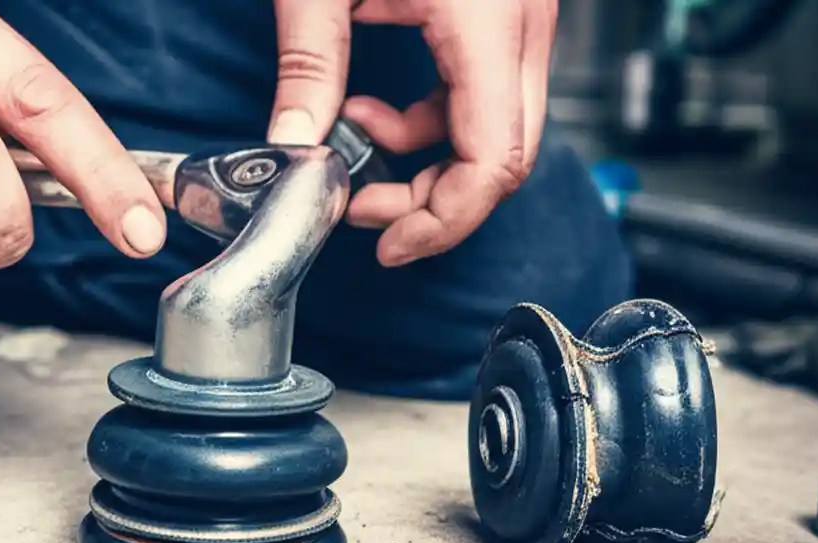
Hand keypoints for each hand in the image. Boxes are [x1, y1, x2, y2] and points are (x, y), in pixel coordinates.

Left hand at [268, 0, 556, 266]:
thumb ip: (308, 64)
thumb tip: (293, 143)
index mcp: (487, 18)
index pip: (494, 157)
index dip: (445, 220)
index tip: (392, 244)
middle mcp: (523, 23)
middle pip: (504, 157)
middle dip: (434, 203)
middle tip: (365, 213)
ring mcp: (524, 20)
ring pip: (499, 133)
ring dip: (430, 162)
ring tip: (357, 151)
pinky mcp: (508, 18)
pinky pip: (486, 98)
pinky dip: (434, 124)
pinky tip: (375, 112)